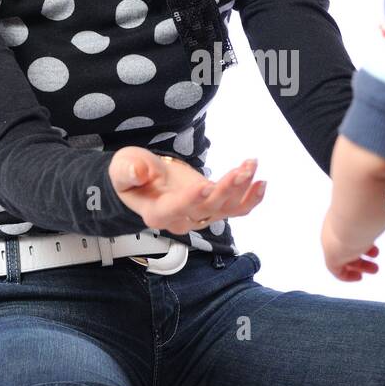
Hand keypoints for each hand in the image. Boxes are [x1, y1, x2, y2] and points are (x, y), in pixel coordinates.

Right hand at [110, 147, 265, 234]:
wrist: (146, 181)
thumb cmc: (133, 174)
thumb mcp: (123, 167)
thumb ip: (129, 171)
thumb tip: (139, 172)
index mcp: (156, 212)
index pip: (173, 210)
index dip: (189, 200)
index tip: (204, 186)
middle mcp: (181, 219)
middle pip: (207, 209)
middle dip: (226, 189)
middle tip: (241, 170)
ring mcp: (201, 214)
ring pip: (226, 208)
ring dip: (242, 189)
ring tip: (251, 166)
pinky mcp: (215, 206)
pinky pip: (236, 208)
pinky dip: (251, 198)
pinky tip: (261, 183)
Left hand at [321, 213, 379, 281]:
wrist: (353, 216)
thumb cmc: (367, 208)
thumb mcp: (375, 209)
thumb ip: (381, 209)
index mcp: (342, 218)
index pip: (350, 230)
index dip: (362, 237)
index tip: (374, 244)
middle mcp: (334, 230)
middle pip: (346, 244)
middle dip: (363, 252)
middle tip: (377, 254)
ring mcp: (331, 243)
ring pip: (344, 258)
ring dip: (361, 265)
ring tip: (375, 269)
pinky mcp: (331, 257)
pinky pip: (337, 271)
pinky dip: (347, 276)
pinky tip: (359, 277)